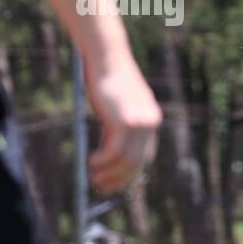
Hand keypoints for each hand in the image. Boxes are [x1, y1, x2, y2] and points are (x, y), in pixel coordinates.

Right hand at [84, 56, 161, 194]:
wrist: (107, 57)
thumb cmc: (107, 80)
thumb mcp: (115, 108)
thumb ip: (116, 128)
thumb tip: (108, 154)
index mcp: (151, 120)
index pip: (144, 156)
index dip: (129, 173)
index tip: (113, 183)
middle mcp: (150, 123)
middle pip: (138, 162)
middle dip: (119, 179)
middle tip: (100, 187)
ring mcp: (140, 123)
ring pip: (127, 160)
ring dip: (109, 174)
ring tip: (93, 178)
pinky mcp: (125, 121)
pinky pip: (115, 151)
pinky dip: (103, 161)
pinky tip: (91, 164)